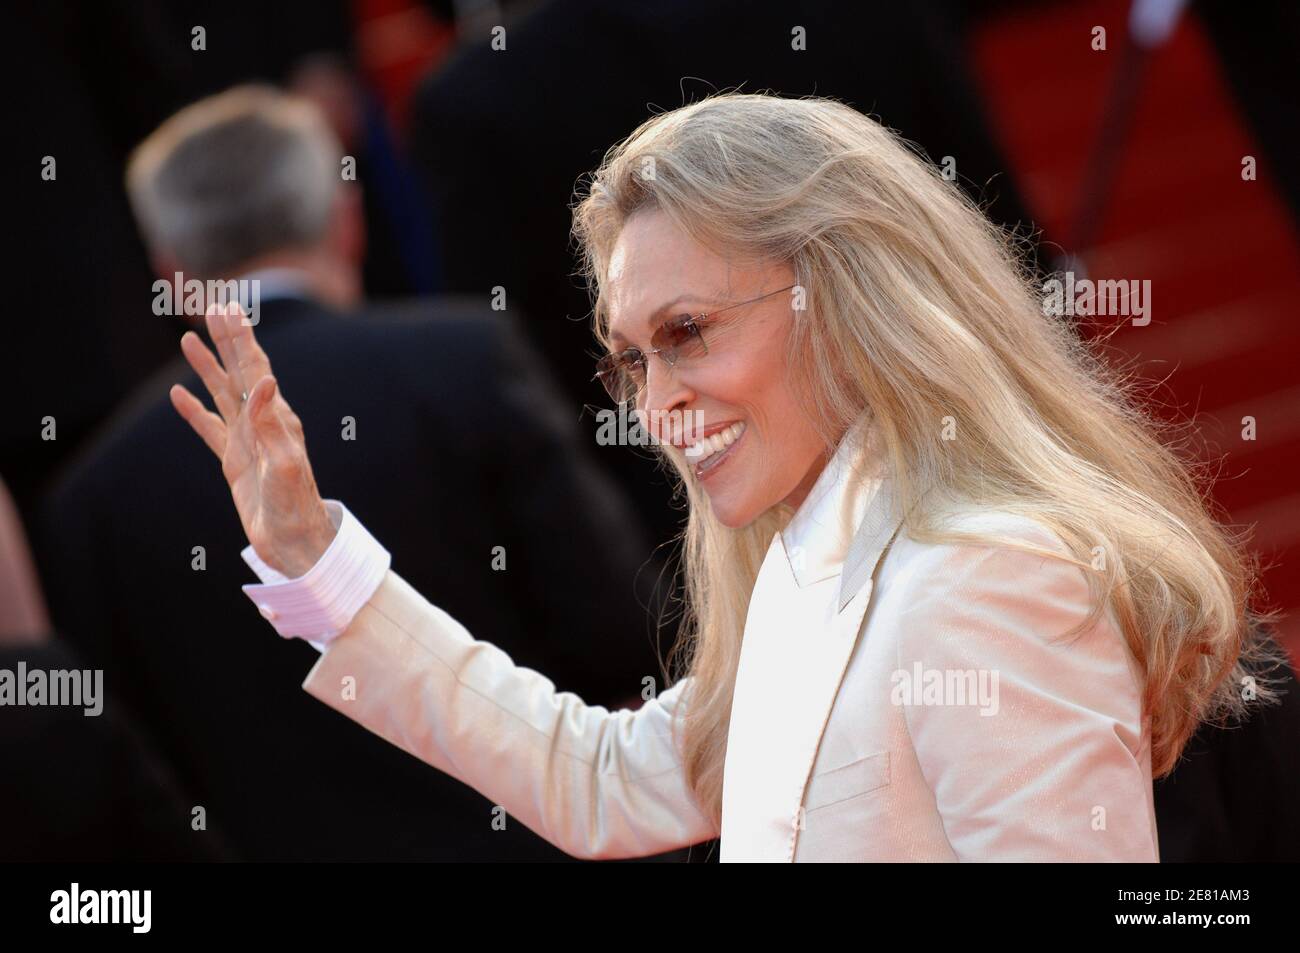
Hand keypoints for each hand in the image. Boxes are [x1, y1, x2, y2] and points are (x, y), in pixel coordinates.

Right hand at [169, 302, 336, 577]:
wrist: (294, 542)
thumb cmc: (294, 506)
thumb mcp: (285, 464)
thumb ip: (272, 424)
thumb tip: (265, 380)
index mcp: (277, 419)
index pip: (255, 369)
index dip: (241, 339)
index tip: (228, 309)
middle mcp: (263, 423)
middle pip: (239, 371)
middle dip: (226, 340)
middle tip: (212, 307)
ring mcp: (247, 440)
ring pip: (222, 393)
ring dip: (207, 366)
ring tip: (188, 338)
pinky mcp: (235, 461)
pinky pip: (210, 428)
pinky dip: (194, 410)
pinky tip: (177, 394)